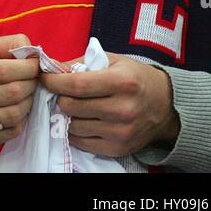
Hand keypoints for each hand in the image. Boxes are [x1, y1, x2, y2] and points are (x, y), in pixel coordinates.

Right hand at [0, 34, 39, 153]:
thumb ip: (1, 46)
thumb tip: (32, 51)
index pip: (3, 70)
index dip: (27, 68)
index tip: (35, 65)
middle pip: (12, 92)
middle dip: (31, 84)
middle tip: (34, 80)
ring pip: (13, 114)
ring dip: (28, 103)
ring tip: (26, 96)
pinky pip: (9, 132)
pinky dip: (20, 121)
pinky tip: (16, 111)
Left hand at [41, 53, 178, 157]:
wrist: (167, 107)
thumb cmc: (135, 78)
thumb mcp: (112, 61)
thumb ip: (81, 63)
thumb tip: (51, 68)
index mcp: (122, 83)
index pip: (76, 85)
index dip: (54, 81)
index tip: (44, 77)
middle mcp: (123, 110)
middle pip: (71, 106)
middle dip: (59, 97)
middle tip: (59, 92)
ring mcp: (120, 132)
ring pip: (73, 125)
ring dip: (65, 115)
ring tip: (72, 105)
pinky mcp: (118, 149)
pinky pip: (82, 142)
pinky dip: (75, 130)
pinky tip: (80, 119)